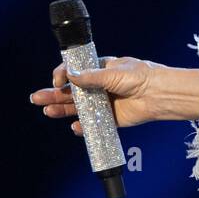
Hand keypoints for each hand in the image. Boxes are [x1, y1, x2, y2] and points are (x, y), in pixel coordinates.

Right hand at [30, 57, 165, 133]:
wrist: (161, 95)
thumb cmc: (142, 77)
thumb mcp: (114, 72)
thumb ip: (91, 76)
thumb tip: (69, 74)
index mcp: (101, 69)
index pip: (75, 72)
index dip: (63, 75)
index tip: (57, 80)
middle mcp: (101, 86)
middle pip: (72, 91)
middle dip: (54, 94)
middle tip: (37, 98)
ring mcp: (105, 103)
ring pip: (79, 108)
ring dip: (62, 109)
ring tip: (47, 111)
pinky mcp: (112, 118)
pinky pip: (94, 124)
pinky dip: (84, 127)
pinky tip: (74, 127)